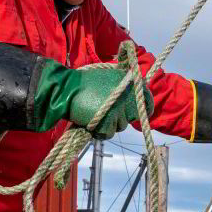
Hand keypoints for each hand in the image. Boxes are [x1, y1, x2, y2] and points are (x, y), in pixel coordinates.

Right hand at [36, 62, 151, 138]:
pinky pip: (109, 133)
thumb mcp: (108, 77)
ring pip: (121, 126)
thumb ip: (123, 86)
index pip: (146, 98)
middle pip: (132, 116)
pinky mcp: (108, 122)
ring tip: (95, 114)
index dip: (146, 108)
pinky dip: (100, 131)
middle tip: (109, 114)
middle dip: (122, 118)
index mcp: (128, 81)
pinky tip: (91, 122)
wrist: (65, 90)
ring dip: (110, 124)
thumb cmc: (84, 84)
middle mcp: (126, 95)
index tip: (143, 114)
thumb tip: (135, 98)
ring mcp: (118, 110)